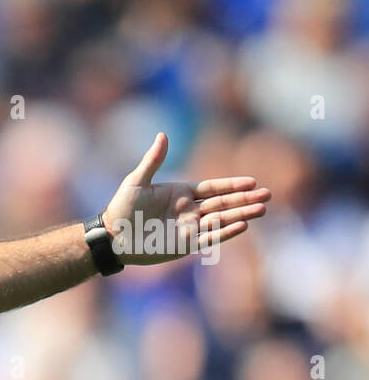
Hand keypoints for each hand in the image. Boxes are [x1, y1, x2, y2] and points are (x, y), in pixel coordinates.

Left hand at [102, 132, 270, 264]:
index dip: (232, 185)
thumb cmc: (121, 208)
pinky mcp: (184, 245)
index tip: (252, 182)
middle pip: (223, 203)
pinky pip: (209, 238)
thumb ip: (153, 161)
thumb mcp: (137, 181)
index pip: (212, 188)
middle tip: (267, 195)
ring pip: (221, 220)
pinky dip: (225, 232)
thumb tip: (163, 135)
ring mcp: (188, 228)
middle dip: (245, 199)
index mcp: (180, 194)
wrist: (111, 237)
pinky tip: (242, 226)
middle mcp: (188, 211)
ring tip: (262, 210)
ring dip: (241, 214)